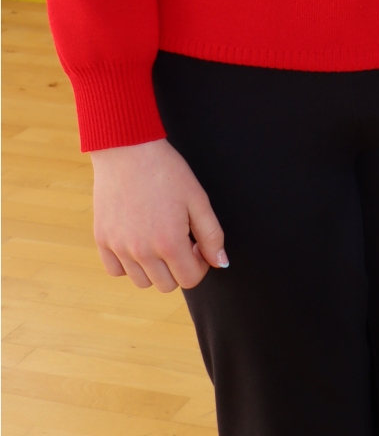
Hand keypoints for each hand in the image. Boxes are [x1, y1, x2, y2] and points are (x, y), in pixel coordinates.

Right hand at [91, 138, 226, 290]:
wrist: (128, 150)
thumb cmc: (167, 172)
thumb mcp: (198, 199)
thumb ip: (212, 235)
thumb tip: (220, 263)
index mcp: (169, 243)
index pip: (190, 280)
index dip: (199, 265)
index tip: (197, 245)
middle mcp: (142, 252)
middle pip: (166, 285)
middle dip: (179, 267)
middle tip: (180, 240)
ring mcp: (119, 247)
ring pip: (141, 282)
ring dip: (154, 268)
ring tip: (158, 239)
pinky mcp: (101, 240)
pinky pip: (116, 271)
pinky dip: (128, 264)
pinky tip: (137, 241)